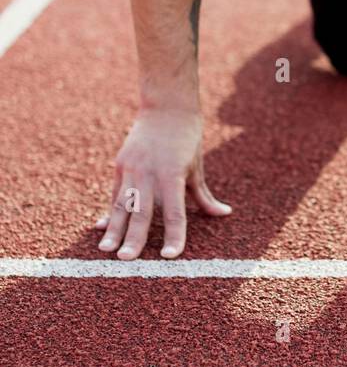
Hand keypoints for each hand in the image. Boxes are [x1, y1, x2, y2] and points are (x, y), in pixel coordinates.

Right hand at [95, 109, 230, 258]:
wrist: (166, 105)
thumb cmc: (187, 137)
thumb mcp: (197, 166)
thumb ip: (204, 195)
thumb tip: (224, 214)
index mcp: (172, 175)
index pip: (175, 213)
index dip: (174, 236)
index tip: (170, 257)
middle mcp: (150, 173)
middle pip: (141, 212)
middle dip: (133, 239)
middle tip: (126, 261)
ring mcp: (132, 168)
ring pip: (121, 204)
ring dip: (114, 229)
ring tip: (105, 250)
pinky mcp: (121, 164)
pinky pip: (115, 193)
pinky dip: (110, 211)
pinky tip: (102, 228)